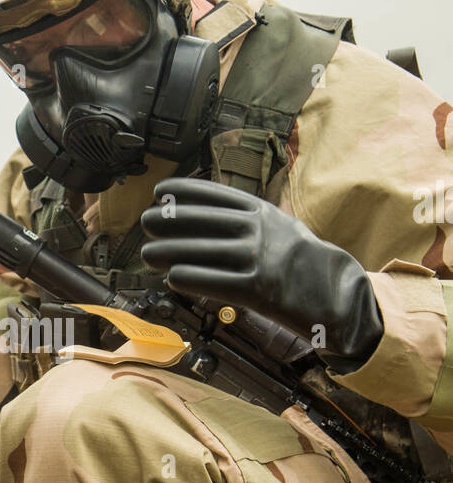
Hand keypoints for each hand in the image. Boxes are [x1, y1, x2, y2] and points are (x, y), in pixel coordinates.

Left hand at [140, 178, 382, 365]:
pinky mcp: (258, 289)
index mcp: (262, 211)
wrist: (336, 291)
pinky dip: (188, 278)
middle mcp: (258, 230)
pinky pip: (213, 282)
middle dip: (167, 220)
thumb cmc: (302, 261)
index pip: (214, 194)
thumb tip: (204, 215)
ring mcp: (258, 258)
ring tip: (148, 255)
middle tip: (146, 222)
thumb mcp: (279, 227)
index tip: (159, 191)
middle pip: (200, 221)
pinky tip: (172, 277)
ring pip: (199, 252)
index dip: (183, 191)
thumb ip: (247, 219)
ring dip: (167, 252)